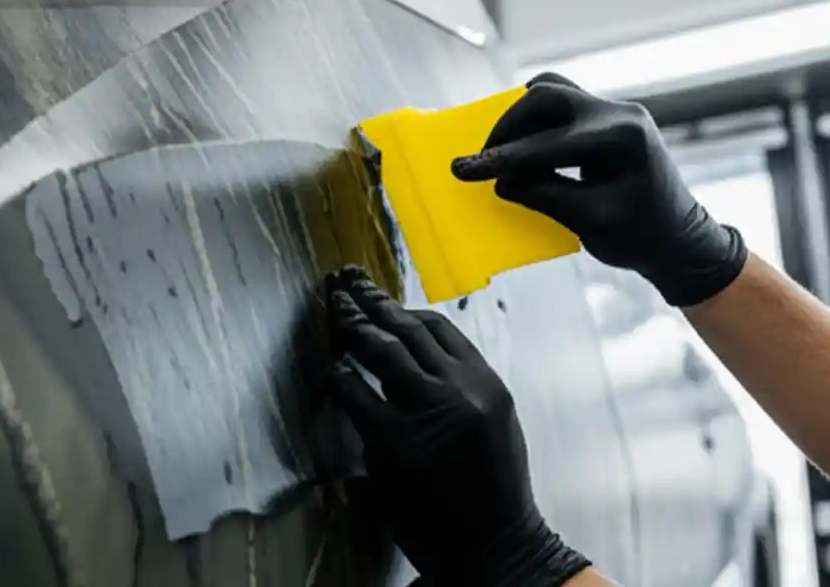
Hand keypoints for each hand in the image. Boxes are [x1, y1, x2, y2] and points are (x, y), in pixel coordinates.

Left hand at [327, 266, 588, 585]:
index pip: (439, 328)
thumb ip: (462, 388)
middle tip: (347, 283)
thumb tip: (419, 359)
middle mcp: (461, 391)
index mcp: (486, 384)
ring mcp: (428, 414)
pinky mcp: (396, 443)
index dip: (402, 308)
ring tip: (335, 308)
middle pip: (406, 328)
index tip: (380, 299)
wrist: (496, 546)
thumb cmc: (492, 491)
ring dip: (353, 324)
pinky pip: (358, 395)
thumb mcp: (493, 425)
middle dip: (372, 300)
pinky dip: (341, 376)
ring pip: (383, 350)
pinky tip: (333, 368)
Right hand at [451, 72, 745, 305]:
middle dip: (507, 127)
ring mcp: (615, 111)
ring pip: (552, 92)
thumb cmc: (642, 237)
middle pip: (546, 96)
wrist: (680, 240)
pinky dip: (534, 122)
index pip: (549, 143)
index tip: (463, 169)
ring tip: (499, 151)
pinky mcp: (607, 118)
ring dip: (519, 119)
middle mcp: (620, 113)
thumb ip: (544, 196)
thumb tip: (502, 181)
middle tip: (482, 158)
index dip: (502, 157)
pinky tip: (521, 145)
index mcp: (622, 138)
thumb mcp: (590, 223)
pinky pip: (561, 106)